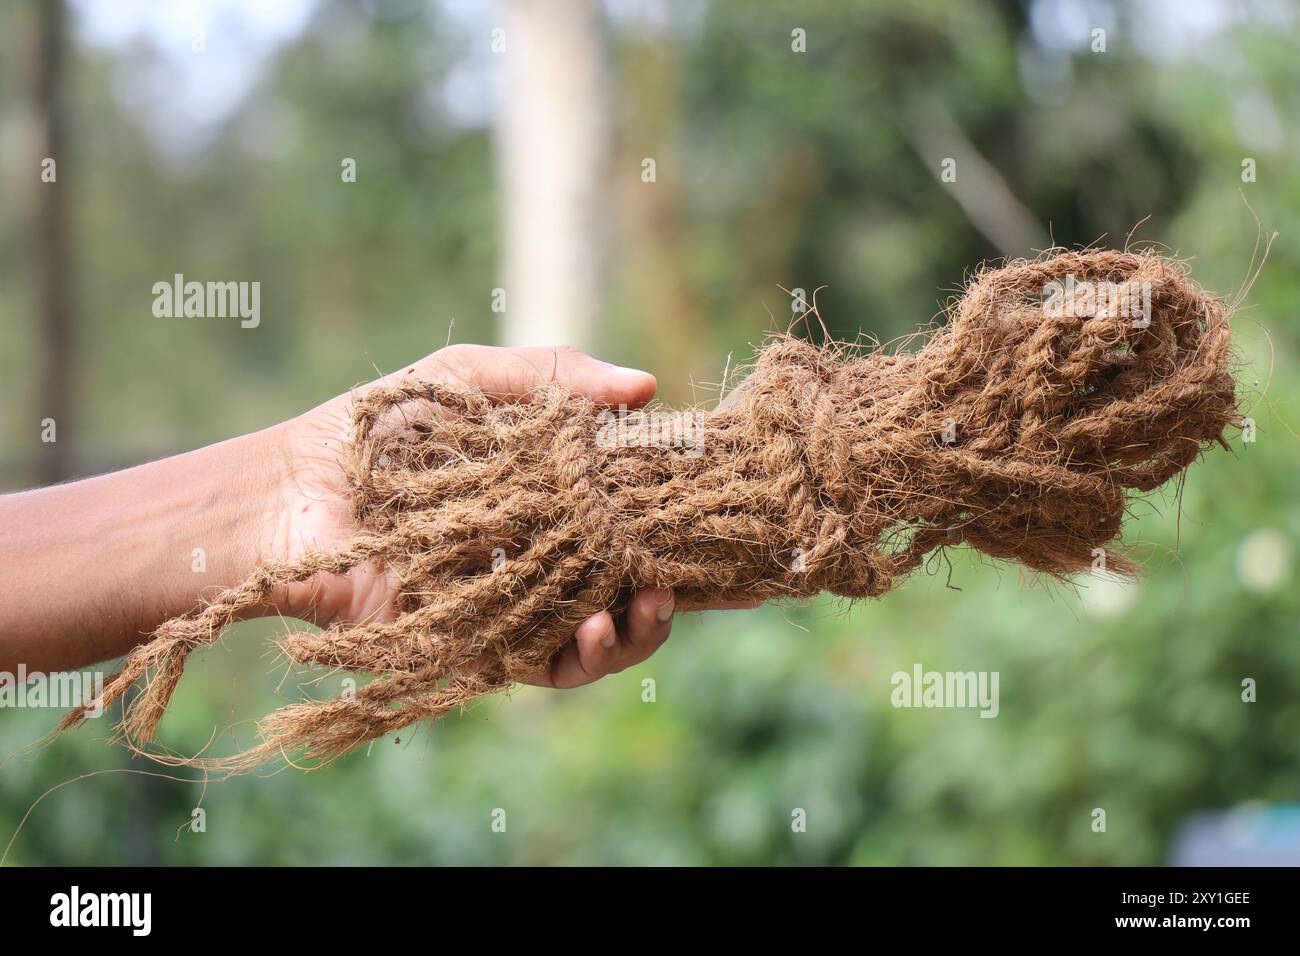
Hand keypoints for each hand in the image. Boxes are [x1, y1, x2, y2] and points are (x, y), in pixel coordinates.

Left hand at [266, 344, 677, 687]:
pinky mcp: (480, 647)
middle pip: (631, 579)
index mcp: (549, 494)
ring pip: (604, 632)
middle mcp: (542, 554)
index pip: (633, 511)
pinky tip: (600, 626)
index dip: (683, 513)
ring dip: (643, 626)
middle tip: (715, 572)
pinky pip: (548, 665)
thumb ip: (554, 376)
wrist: (291, 493)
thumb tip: (648, 385)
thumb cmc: (373, 429)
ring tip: (653, 601)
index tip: (726, 505)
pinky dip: (586, 654)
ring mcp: (515, 604)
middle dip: (679, 582)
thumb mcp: (470, 379)